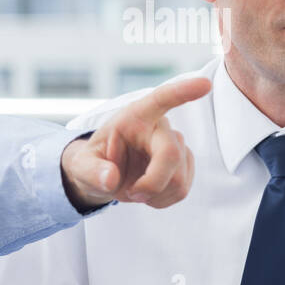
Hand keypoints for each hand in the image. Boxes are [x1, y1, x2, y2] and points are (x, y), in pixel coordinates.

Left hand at [60, 76, 211, 210]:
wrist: (105, 175)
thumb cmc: (95, 162)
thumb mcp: (80, 166)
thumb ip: (90, 171)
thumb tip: (110, 179)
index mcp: (134, 116)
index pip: (161, 99)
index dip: (182, 92)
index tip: (203, 84)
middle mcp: (160, 127)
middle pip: (171, 154)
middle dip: (152, 183)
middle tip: (130, 194)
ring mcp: (176, 146)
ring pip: (179, 179)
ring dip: (154, 195)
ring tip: (134, 190)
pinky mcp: (185, 165)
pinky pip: (182, 190)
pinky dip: (162, 200)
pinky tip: (147, 194)